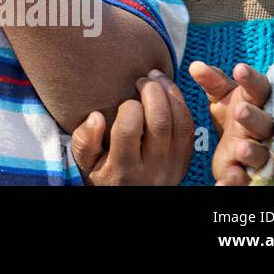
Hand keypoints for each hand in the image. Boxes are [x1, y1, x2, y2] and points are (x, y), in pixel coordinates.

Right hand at [70, 70, 193, 184]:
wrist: (130, 196)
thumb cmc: (103, 175)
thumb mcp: (85, 163)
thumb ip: (84, 140)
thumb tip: (96, 116)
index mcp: (124, 168)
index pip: (129, 130)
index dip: (128, 107)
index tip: (123, 99)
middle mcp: (153, 168)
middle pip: (161, 123)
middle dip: (153, 92)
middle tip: (142, 78)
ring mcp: (173, 165)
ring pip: (181, 124)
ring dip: (171, 94)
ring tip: (156, 77)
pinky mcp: (185, 160)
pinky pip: (190, 129)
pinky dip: (182, 105)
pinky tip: (169, 91)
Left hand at [190, 61, 272, 185]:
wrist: (238, 144)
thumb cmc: (234, 111)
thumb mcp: (223, 96)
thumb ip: (212, 81)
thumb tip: (195, 66)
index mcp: (256, 103)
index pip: (259, 88)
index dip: (251, 80)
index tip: (239, 69)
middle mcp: (263, 128)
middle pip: (264, 122)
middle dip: (253, 117)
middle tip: (240, 111)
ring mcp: (260, 152)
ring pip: (260, 153)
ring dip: (251, 151)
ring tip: (240, 148)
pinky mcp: (249, 173)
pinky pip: (244, 179)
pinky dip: (233, 183)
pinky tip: (221, 184)